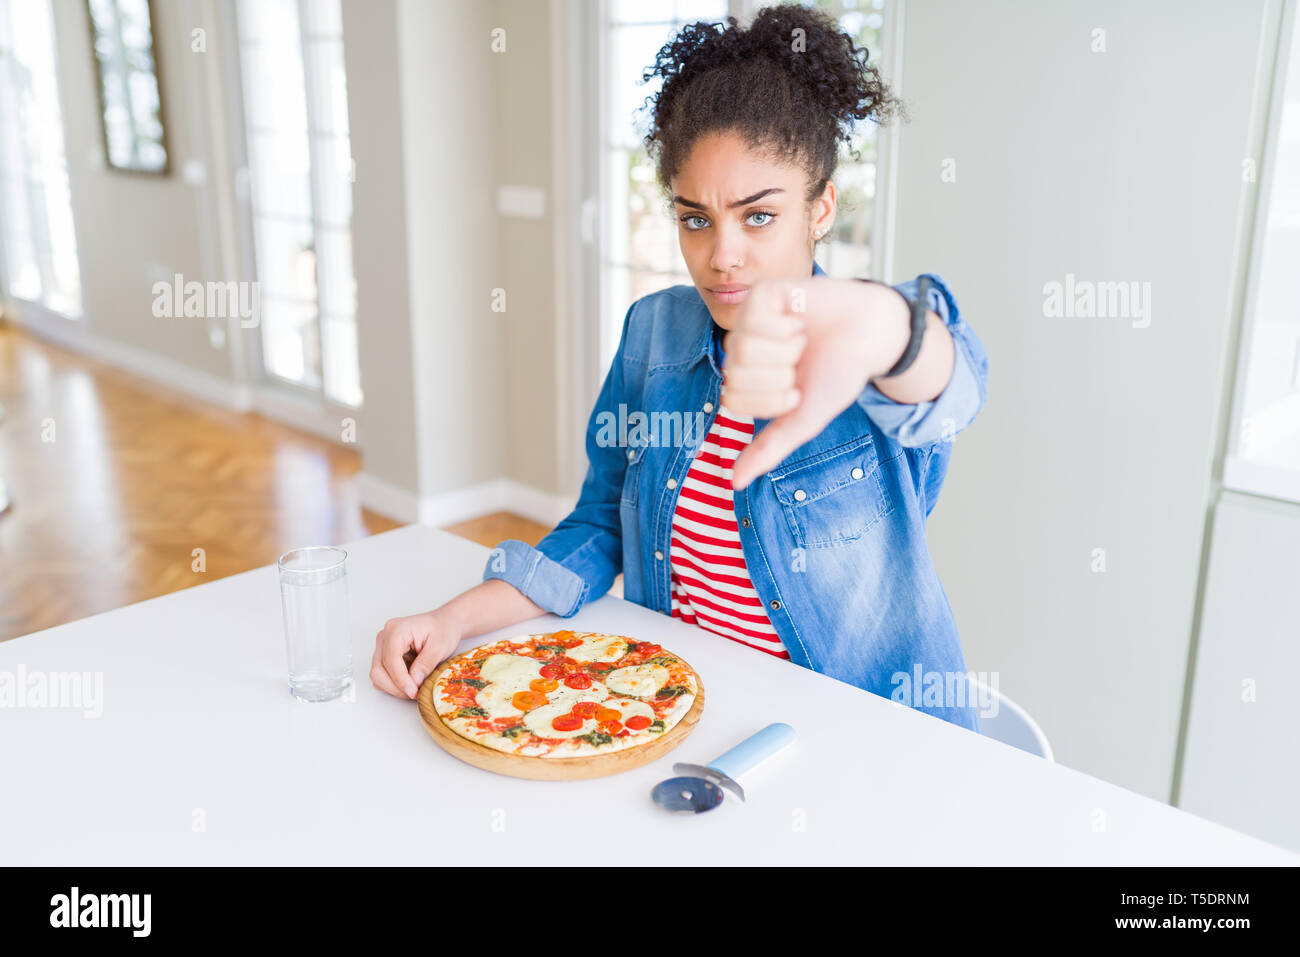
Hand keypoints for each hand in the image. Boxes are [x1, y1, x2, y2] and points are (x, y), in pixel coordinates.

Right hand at [370, 610, 460, 698]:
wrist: (445, 623)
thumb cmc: (443, 629)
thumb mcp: (440, 645)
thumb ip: (426, 663)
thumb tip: (414, 681)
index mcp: (396, 629)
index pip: (390, 659)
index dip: (400, 679)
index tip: (413, 691)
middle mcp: (385, 636)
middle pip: (378, 669)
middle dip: (396, 686)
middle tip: (415, 693)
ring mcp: (382, 646)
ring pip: (378, 675)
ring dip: (394, 687)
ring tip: (415, 688)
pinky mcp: (385, 655)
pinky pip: (382, 675)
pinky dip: (394, 683)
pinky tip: (410, 681)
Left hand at [723, 278, 908, 488]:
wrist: (872, 335)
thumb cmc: (838, 374)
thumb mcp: (803, 419)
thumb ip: (769, 449)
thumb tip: (735, 482)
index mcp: (749, 378)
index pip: (733, 400)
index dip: (770, 401)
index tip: (797, 390)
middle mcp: (743, 348)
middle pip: (736, 374)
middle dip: (778, 377)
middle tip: (801, 363)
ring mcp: (750, 319)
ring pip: (742, 347)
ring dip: (784, 350)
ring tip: (802, 340)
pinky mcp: (763, 292)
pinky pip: (754, 317)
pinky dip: (784, 325)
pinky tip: (799, 319)